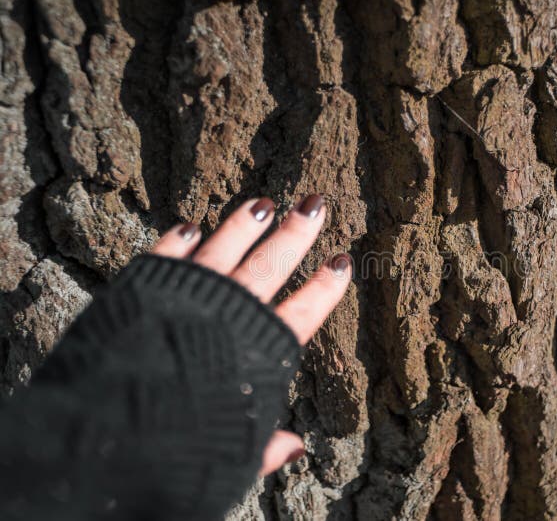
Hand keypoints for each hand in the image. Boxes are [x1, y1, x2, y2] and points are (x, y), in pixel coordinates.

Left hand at [150, 194, 350, 474]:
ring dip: (245, 224)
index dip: (325, 287)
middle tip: (316, 205)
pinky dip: (181, 240)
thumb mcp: (234, 453)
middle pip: (272, 264)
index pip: (305, 311)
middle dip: (296, 233)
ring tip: (262, 203)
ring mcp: (190, 295)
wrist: (114, 429)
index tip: (342, 262)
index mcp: (260, 352)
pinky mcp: (148, 288)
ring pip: (226, 247)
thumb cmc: (181, 446)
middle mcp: (231, 314)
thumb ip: (265, 446)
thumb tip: (295, 449)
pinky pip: (170, 256)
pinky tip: (191, 226)